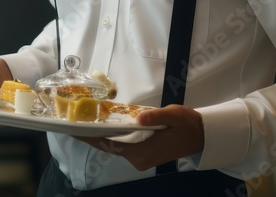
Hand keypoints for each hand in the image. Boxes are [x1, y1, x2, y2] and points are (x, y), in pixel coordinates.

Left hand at [76, 105, 203, 171]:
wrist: (200, 136)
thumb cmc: (187, 124)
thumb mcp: (173, 115)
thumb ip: (155, 116)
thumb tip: (138, 118)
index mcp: (144, 151)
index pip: (111, 144)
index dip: (92, 137)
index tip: (75, 131)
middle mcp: (139, 159)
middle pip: (110, 147)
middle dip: (92, 136)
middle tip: (74, 123)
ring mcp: (141, 159)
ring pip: (116, 147)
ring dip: (102, 137)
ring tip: (85, 124)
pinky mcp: (144, 156)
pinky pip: (123, 147)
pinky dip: (113, 138)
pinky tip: (104, 128)